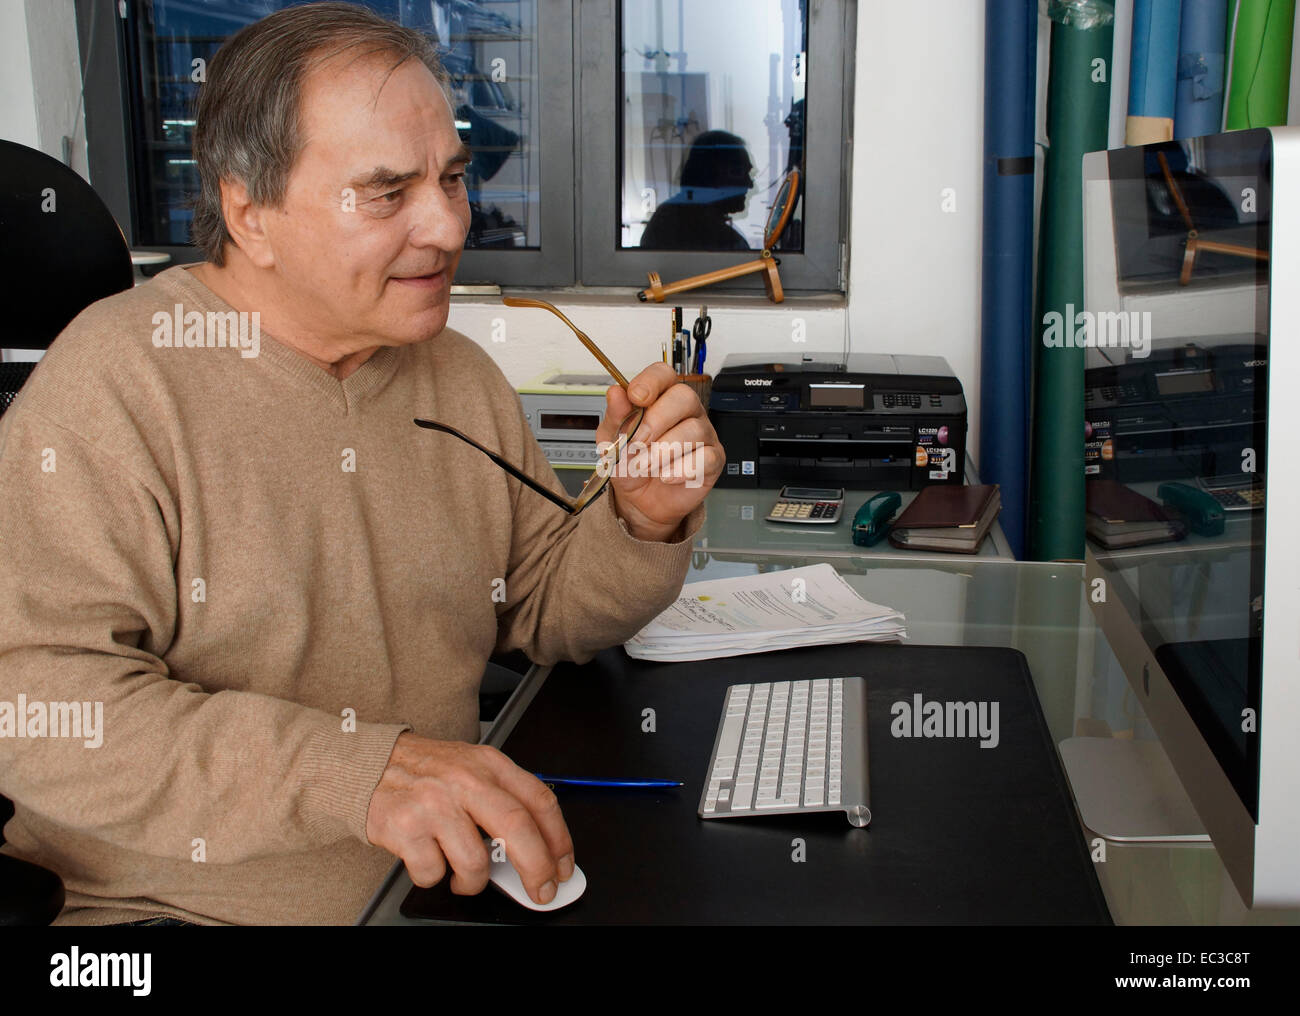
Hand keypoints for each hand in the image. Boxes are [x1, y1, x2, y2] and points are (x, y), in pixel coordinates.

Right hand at [365, 733, 574, 904]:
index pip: (540, 801)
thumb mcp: (471, 767)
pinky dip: (435, 878)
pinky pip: (433, 873)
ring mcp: (436, 804)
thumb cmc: (425, 771)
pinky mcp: (406, 828)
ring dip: (474, 882)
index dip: (560, 839)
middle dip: (537, 869)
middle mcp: (466, 781)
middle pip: (518, 829)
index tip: (563, 865)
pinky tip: (431, 861)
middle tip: (541, 889)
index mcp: (489, 764)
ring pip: (475, 862)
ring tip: (464, 876)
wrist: (367, 764)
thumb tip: (541, 846)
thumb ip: (503, 798)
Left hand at [598, 362, 723, 540]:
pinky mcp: (712, 459)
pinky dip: (681, 469)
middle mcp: (685, 411)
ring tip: (645, 466)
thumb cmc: (630, 463)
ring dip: (663, 451)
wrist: (639, 500)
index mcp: (660, 398)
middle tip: (638, 442)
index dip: (651, 382)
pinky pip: (706, 457)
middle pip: (684, 397)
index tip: (636, 397)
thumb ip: (615, 416)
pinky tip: (665, 476)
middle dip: (656, 421)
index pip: (663, 374)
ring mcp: (702, 434)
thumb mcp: (612, 439)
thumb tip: (615, 393)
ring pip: (694, 430)